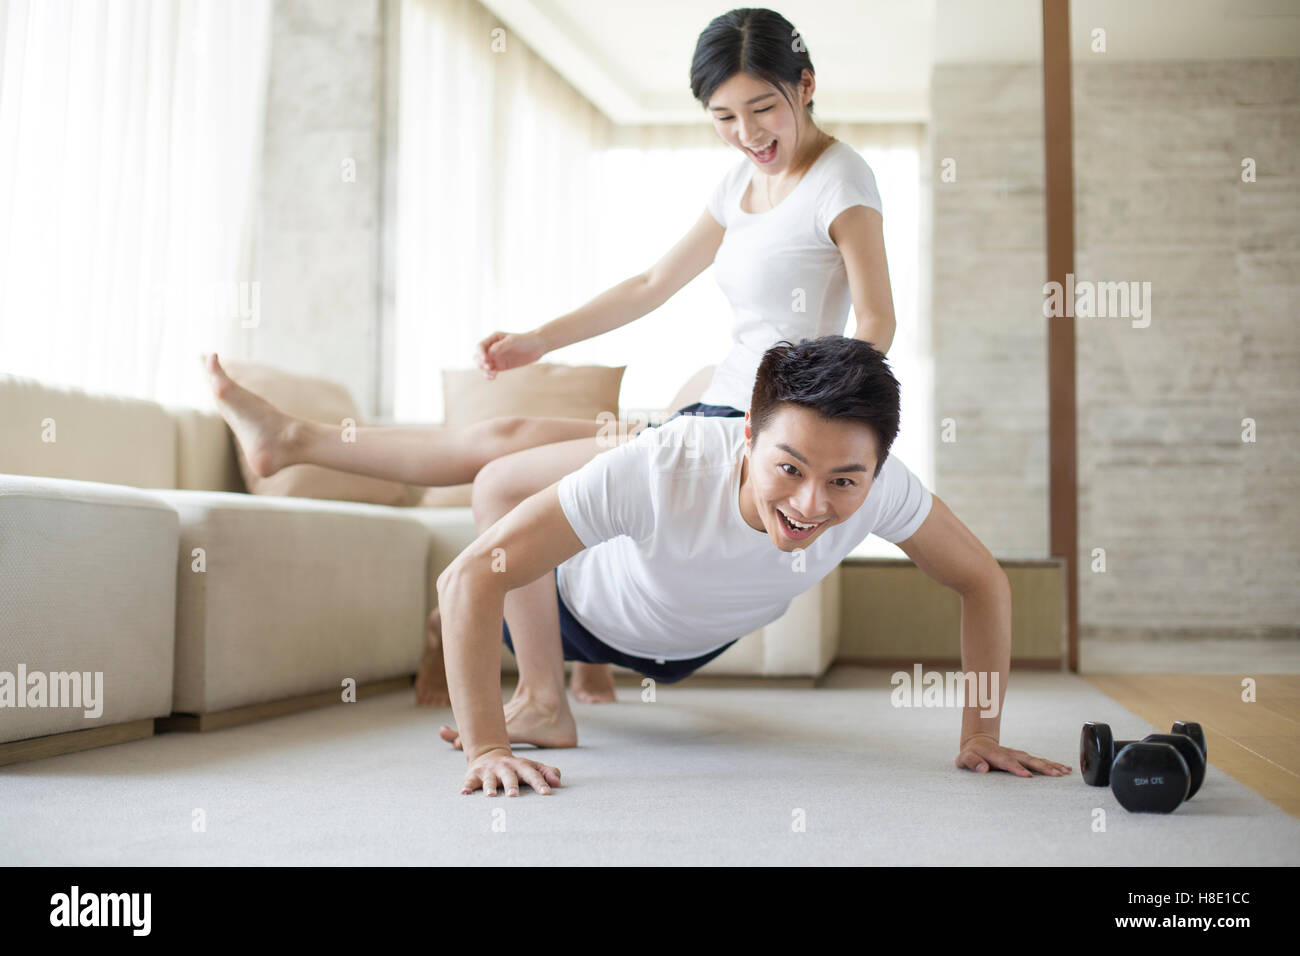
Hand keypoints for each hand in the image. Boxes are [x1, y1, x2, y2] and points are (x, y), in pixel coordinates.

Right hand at [462, 747, 562, 795]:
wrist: (489, 755)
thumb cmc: (517, 769)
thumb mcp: (532, 767)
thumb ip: (547, 773)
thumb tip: (558, 783)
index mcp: (521, 766)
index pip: (532, 774)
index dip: (540, 783)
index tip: (547, 793)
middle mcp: (505, 767)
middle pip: (510, 777)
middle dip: (511, 785)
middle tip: (514, 796)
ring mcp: (489, 771)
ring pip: (490, 780)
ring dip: (490, 787)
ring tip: (491, 796)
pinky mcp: (474, 775)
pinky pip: (470, 782)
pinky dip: (467, 787)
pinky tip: (464, 794)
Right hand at [475, 330, 545, 378]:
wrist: (537, 346)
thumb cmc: (525, 340)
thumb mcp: (513, 341)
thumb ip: (501, 346)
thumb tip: (490, 352)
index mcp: (493, 339)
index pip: (480, 346)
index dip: (480, 353)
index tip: (485, 360)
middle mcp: (492, 348)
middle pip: (478, 357)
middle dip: (480, 363)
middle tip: (489, 366)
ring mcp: (496, 358)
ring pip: (483, 366)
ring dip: (484, 370)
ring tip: (492, 373)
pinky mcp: (501, 366)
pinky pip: (491, 371)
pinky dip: (489, 375)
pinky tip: (493, 377)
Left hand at [955, 734, 1071, 777]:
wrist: (978, 743)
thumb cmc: (970, 754)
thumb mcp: (964, 758)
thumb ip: (971, 762)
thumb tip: (982, 768)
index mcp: (996, 755)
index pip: (1008, 762)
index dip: (1017, 769)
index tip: (1027, 776)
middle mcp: (1010, 754)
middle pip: (1027, 760)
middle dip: (1041, 767)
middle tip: (1056, 775)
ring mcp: (1018, 755)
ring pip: (1036, 759)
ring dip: (1050, 765)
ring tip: (1064, 772)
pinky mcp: (1023, 757)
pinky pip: (1039, 761)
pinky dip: (1052, 764)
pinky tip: (1064, 769)